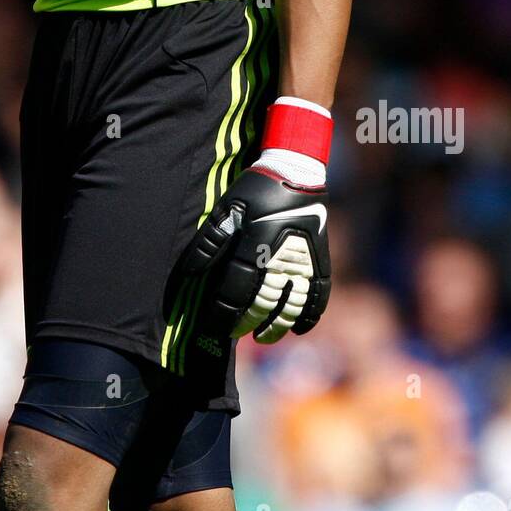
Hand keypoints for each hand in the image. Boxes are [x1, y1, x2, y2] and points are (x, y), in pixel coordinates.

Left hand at [171, 166, 329, 343]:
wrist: (296, 173)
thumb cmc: (256, 190)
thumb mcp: (227, 210)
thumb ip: (209, 242)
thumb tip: (190, 272)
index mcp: (254, 249)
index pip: (236, 293)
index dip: (224, 313)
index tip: (215, 325)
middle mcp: (280, 261)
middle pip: (262, 304)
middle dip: (247, 323)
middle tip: (235, 334)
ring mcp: (304, 264)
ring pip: (291, 307)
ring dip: (276, 326)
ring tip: (264, 337)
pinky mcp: (321, 261)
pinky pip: (319, 296)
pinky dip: (310, 316)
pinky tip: (299, 329)